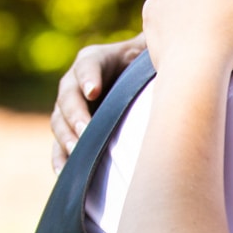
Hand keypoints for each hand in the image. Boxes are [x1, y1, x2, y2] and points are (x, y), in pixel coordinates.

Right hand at [51, 33, 147, 170]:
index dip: (89, 78)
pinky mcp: (68, 129)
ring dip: (66, 136)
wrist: (137, 79)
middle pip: (68, 97)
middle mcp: (75, 82)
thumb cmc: (146, 67)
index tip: (93, 91)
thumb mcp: (148, 60)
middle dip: (76, 114)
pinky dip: (59, 158)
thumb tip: (174, 75)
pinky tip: (64, 172)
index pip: (87, 66)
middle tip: (85, 130)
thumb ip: (152, 63)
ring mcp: (68, 106)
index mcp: (94, 59)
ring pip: (60, 120)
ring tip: (77, 151)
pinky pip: (58, 144)